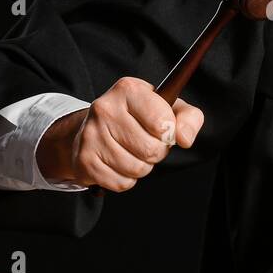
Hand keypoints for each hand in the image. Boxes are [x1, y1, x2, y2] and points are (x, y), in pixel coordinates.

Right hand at [35, 77, 203, 191]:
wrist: (97, 128)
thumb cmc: (140, 117)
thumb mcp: (169, 108)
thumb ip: (189, 118)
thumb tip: (183, 138)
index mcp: (129, 89)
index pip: (162, 122)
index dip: (169, 133)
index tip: (163, 131)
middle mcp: (105, 108)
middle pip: (151, 150)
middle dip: (156, 153)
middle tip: (147, 143)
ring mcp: (91, 134)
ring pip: (136, 169)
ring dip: (142, 167)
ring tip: (132, 152)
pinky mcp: (84, 159)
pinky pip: (120, 182)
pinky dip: (126, 179)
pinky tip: (118, 163)